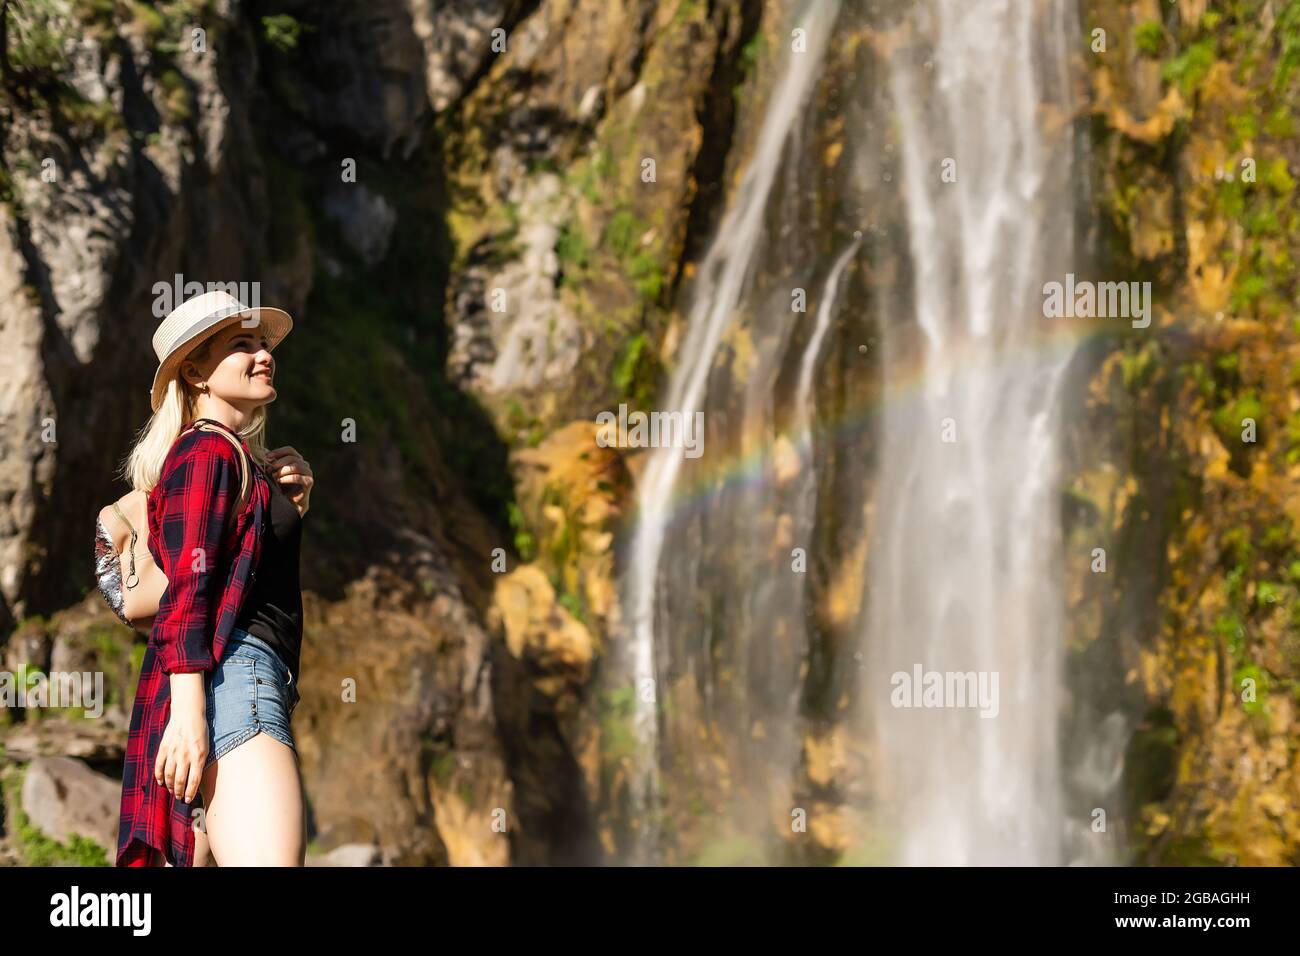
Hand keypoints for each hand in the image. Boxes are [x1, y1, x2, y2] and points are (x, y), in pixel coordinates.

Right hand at [156, 675, 207, 801]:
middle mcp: (185, 755)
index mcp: (199, 756)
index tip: (188, 800)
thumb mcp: (206, 747)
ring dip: (169, 786)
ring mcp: (173, 752)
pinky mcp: (164, 747)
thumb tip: (195, 779)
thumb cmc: (200, 731)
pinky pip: (159, 765)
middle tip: (178, 797)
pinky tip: (160, 781)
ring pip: (168, 775)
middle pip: (180, 780)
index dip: (190, 792)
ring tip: (171, 791)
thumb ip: (200, 762)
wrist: (188, 714)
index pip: (194, 780)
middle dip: (179, 792)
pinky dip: (158, 776)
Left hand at [265, 446, 313, 517]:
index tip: (266, 457)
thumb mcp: (273, 474)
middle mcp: (304, 465)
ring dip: (282, 470)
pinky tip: (279, 482)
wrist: (287, 505)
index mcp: (296, 460)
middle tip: (268, 470)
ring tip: (273, 477)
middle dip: (278, 463)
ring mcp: (308, 473)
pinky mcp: (309, 483)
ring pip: (296, 466)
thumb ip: (271, 464)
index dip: (278, 452)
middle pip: (292, 458)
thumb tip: (260, 453)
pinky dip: (287, 478)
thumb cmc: (279, 488)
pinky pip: (298, 477)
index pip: (290, 450)